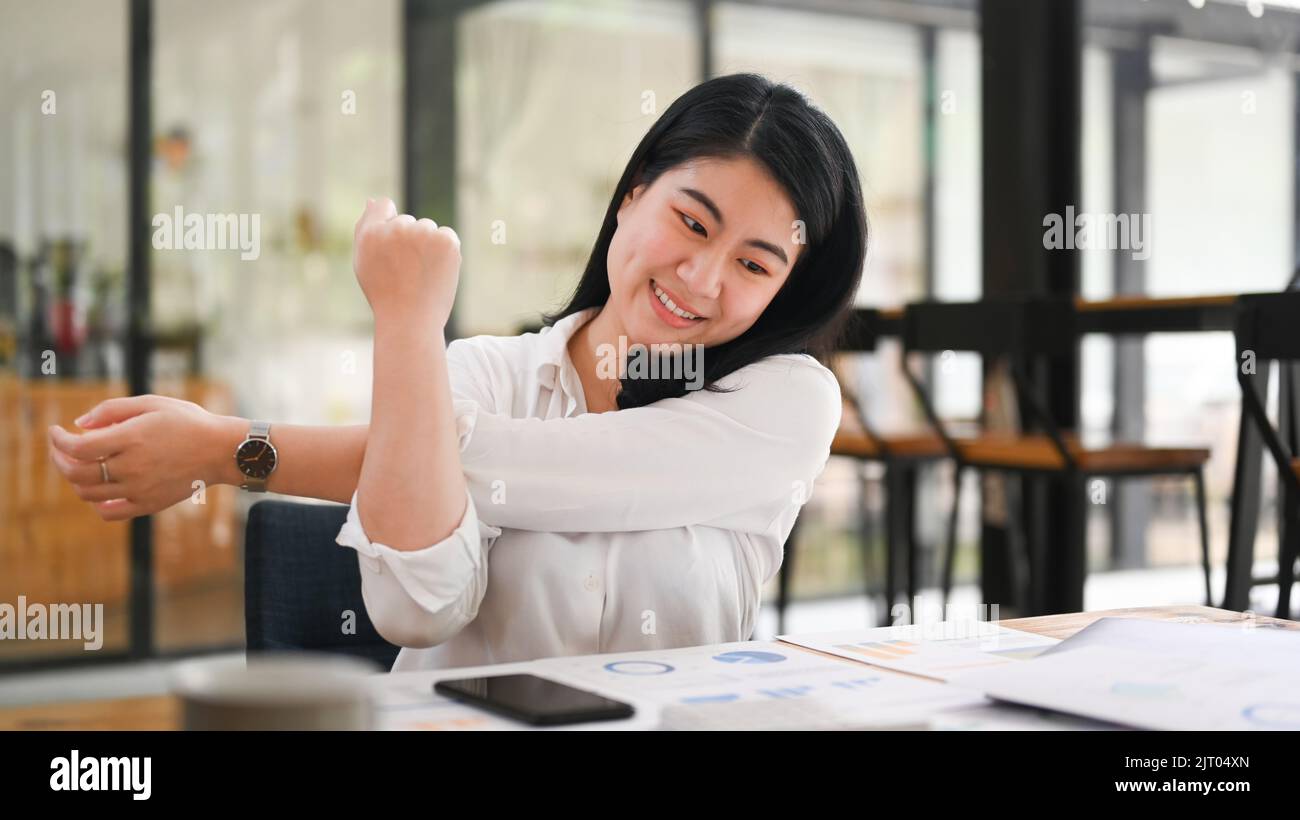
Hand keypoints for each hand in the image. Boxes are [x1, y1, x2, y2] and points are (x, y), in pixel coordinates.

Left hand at [47, 395, 240, 520]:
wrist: (221, 450)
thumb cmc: (188, 421)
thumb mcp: (152, 403)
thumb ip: (111, 409)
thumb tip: (78, 425)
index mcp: (131, 439)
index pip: (76, 447)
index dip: (58, 440)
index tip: (56, 432)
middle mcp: (131, 467)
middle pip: (76, 472)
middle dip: (59, 458)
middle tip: (60, 448)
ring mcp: (139, 489)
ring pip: (88, 493)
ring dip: (75, 478)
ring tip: (80, 465)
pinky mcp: (148, 504)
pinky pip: (109, 512)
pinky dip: (96, 502)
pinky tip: (100, 487)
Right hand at [353, 197, 460, 329]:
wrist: (411, 321)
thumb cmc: (384, 294)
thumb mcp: (365, 261)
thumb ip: (366, 227)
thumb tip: (373, 199)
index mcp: (371, 233)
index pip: (383, 206)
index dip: (390, 227)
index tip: (395, 251)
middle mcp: (396, 229)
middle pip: (408, 221)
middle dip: (410, 241)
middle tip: (406, 273)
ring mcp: (422, 233)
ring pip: (428, 228)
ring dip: (429, 246)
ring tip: (421, 275)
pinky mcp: (446, 241)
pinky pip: (447, 236)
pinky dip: (446, 251)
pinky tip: (436, 272)